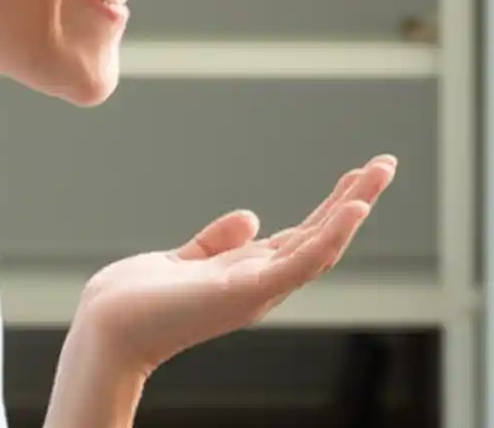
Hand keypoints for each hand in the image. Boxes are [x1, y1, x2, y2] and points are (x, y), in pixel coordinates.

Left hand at [73, 154, 396, 375]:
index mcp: (252, 273)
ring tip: (380, 174)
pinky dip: (331, 236)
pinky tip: (353, 208)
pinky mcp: (248, 291)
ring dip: (355, 208)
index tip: (357, 174)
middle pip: (323, 236)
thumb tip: (251, 216)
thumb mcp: (184, 258)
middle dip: (358, 199)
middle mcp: (264, 283)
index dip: (335, 205)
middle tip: (387, 164)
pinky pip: (302, 262)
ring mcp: (260, 289)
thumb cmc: (134, 302)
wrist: (106, 328)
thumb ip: (216, 241)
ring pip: (323, 245)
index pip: (306, 235)